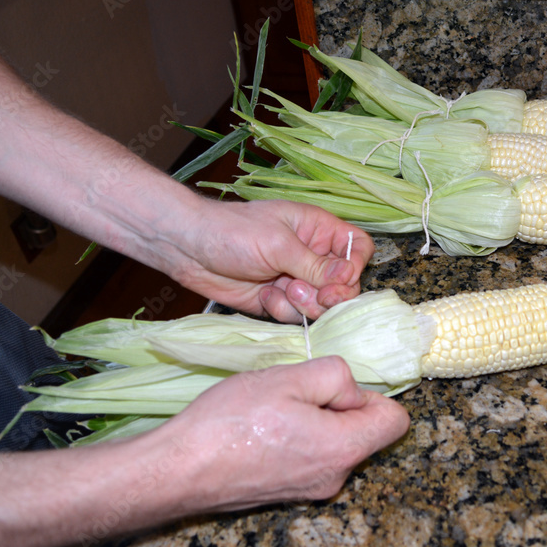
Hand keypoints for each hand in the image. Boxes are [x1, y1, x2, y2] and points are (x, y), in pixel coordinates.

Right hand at [150, 356, 409, 511]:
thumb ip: (335, 375)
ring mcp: (309, 490)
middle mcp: (334, 477)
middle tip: (292, 395)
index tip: (333, 387)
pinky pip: (308, 457)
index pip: (396, 421)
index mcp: (344, 449)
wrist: (177, 470)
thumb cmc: (229, 423)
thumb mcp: (288, 376)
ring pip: (332, 442)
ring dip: (312, 421)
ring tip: (271, 412)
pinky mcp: (286, 493)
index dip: (370, 393)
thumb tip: (351, 391)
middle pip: (362, 431)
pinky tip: (260, 430)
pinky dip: (293, 439)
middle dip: (336, 406)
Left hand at [165, 199, 374, 322]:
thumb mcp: (279, 244)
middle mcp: (311, 256)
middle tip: (310, 293)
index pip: (357, 248)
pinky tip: (264, 296)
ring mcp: (295, 280)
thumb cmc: (233, 232)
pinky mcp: (278, 301)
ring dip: (304, 304)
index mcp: (318, 230)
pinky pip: (296, 315)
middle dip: (330, 294)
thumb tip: (348, 278)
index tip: (339, 279)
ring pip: (322, 305)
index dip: (354, 267)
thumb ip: (316, 265)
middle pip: (344, 283)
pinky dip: (282, 310)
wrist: (189, 248)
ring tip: (281, 289)